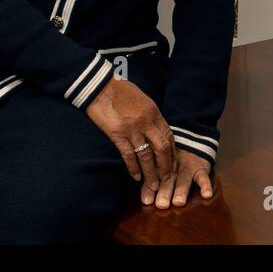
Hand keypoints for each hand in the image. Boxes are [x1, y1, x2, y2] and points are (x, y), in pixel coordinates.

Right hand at [85, 76, 174, 190]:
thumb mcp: (141, 100)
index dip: (172, 153)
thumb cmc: (119, 90)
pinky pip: (128, 155)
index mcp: (154, 112)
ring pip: (146, 156)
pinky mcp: (117, 134)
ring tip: (153, 186)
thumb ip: (150, 116)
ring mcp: (132, 129)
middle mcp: (146, 122)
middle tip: (166, 180)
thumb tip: (155, 131)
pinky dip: (133, 168)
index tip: (173, 165)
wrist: (99, 85)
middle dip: (165, 167)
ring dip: (151, 173)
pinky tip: (136, 177)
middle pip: (162, 149)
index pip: (168, 137)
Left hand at [142, 147, 213, 208]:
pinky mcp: (200, 169)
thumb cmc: (168, 161)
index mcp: (159, 168)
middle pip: (168, 180)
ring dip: (181, 191)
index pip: (154, 179)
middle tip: (161, 204)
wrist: (188, 141)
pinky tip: (206, 195)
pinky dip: (206, 186)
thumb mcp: (158, 168)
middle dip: (165, 192)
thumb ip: (150, 183)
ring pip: (183, 180)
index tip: (146, 201)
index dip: (150, 189)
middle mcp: (172, 169)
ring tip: (178, 202)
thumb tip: (143, 200)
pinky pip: (204, 177)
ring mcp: (186, 169)